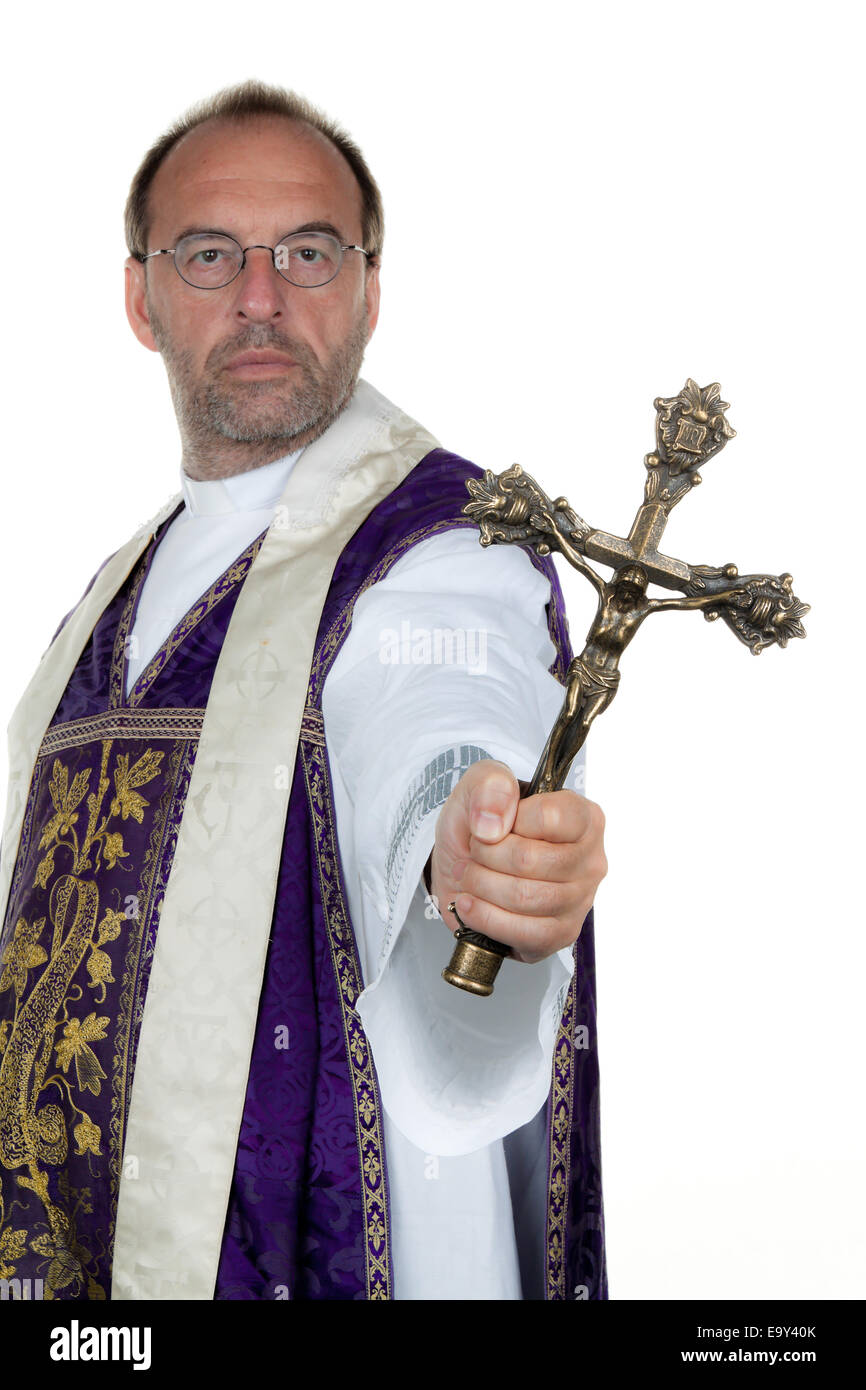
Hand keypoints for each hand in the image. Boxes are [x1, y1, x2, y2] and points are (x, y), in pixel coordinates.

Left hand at [427, 759, 606, 962]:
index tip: (493, 824)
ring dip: (482, 885)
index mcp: (583, 818)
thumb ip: (490, 785)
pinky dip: (485, 918)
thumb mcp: (480, 785)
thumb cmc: (483, 823)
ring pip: (524, 898)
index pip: (550, 818)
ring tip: (470, 875)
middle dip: (486, 856)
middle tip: (474, 852)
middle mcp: (590, 860)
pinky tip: (470, 904)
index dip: (509, 821)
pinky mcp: (560, 935)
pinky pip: (524, 933)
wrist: (463, 864)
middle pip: (530, 861)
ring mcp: (579, 901)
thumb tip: (494, 824)